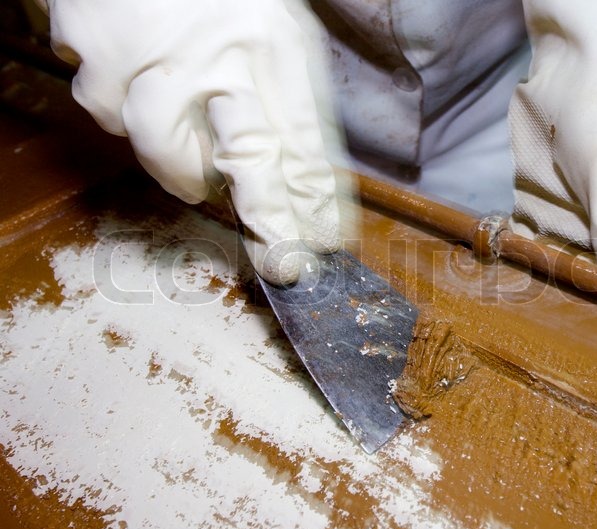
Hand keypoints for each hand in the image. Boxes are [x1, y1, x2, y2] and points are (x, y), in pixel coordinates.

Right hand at [42, 0, 341, 284]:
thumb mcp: (268, 25)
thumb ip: (284, 95)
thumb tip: (304, 180)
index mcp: (274, 40)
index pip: (305, 137)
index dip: (314, 200)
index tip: (323, 242)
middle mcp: (222, 51)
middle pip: (251, 156)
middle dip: (269, 220)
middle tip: (283, 263)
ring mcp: (158, 57)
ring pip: (166, 150)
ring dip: (178, 165)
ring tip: (185, 137)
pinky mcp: (101, 55)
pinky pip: (109, 113)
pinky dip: (121, 107)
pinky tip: (136, 78)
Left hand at [510, 0, 596, 293]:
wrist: (569, 62)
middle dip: (577, 305)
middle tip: (551, 326)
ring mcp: (572, 221)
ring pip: (558, 269)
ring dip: (540, 287)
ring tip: (519, 307)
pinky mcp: (536, 209)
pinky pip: (525, 244)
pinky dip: (514, 259)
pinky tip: (499, 272)